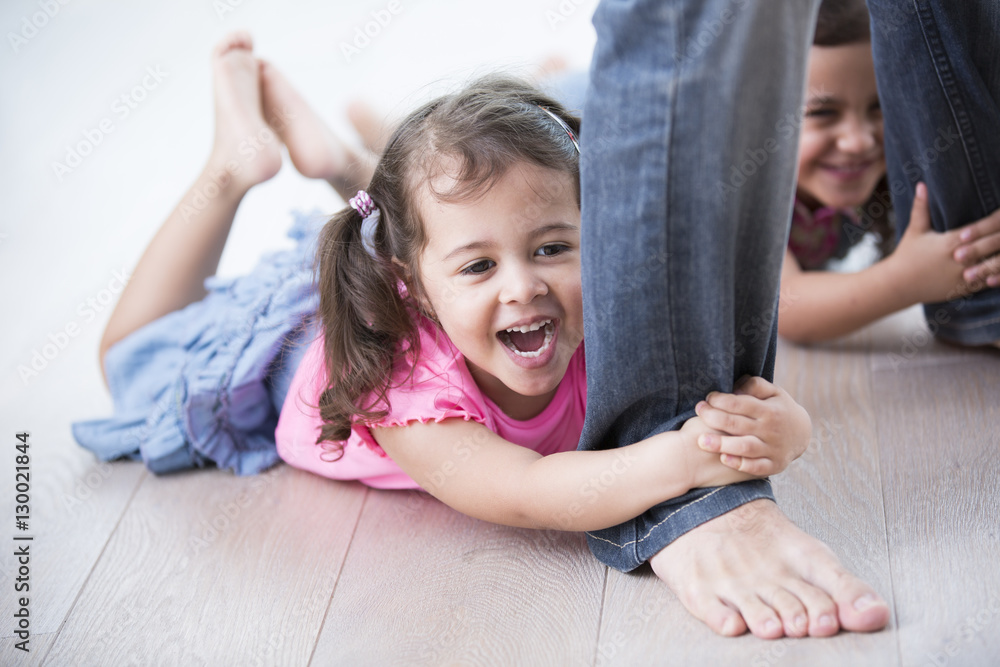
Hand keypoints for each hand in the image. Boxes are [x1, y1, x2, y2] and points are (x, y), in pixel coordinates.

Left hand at [693, 376, 810, 475]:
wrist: (802, 434)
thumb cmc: (778, 408)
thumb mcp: (773, 391)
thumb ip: (754, 386)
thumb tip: (734, 388)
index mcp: (770, 410)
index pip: (740, 403)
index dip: (720, 400)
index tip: (708, 398)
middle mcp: (771, 430)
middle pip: (737, 424)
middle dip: (713, 418)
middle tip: (698, 411)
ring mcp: (772, 449)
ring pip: (744, 447)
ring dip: (721, 444)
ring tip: (702, 440)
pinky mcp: (773, 465)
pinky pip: (755, 467)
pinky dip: (739, 464)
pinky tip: (723, 458)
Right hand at [889, 183, 999, 302]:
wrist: (898, 285)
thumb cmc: (907, 255)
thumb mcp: (915, 230)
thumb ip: (921, 207)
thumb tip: (922, 184)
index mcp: (952, 241)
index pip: (985, 226)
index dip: (999, 218)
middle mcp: (961, 258)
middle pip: (995, 244)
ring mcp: (964, 275)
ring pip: (995, 264)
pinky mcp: (964, 288)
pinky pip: (989, 281)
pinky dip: (998, 275)